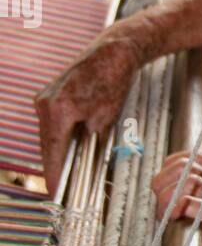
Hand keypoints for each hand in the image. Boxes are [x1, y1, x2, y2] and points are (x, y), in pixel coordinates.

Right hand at [35, 28, 144, 197]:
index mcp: (57, 111)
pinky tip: (68, 150)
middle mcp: (44, 104)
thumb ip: (90, 144)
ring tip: (66, 174)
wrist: (113, 51)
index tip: (57, 194)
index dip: (56, 177)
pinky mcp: (48, 95)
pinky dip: (59, 138)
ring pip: (48, 136)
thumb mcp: (105, 119)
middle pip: (48, 147)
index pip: (53, 154)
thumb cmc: (113, 81)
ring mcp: (43, 98)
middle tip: (63, 190)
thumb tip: (84, 167)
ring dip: (57, 153)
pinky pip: (51, 124)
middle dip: (56, 168)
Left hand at [151, 151, 201, 245]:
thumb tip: (197, 216)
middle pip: (188, 165)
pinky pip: (193, 205)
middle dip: (164, 179)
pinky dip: (175, 208)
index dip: (176, 164)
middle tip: (158, 200)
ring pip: (187, 181)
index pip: (201, 158)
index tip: (165, 182)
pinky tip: (170, 220)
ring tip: (162, 213)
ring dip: (166, 195)